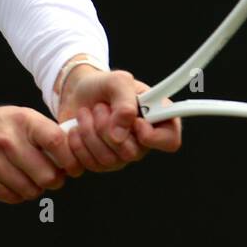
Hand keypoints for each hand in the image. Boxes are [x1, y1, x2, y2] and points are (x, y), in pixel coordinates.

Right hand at [0, 106, 80, 203]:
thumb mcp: (13, 117)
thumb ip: (40, 132)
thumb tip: (69, 154)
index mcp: (21, 120)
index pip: (57, 141)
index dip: (70, 159)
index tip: (72, 166)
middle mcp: (8, 140)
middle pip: (47, 175)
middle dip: (54, 181)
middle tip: (50, 178)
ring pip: (30, 190)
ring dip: (35, 190)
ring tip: (29, 181)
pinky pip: (12, 197)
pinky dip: (17, 195)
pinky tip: (14, 186)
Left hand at [58, 69, 182, 173]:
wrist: (76, 92)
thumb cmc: (103, 86)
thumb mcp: (118, 81)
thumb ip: (124, 102)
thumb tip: (119, 135)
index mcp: (157, 120)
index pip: (170, 141)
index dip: (152, 136)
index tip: (134, 121)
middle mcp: (141, 143)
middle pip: (131, 153)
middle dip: (107, 128)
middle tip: (100, 107)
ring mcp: (120, 157)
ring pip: (107, 161)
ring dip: (89, 132)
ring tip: (85, 113)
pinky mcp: (98, 163)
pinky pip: (86, 166)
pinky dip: (76, 144)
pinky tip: (75, 129)